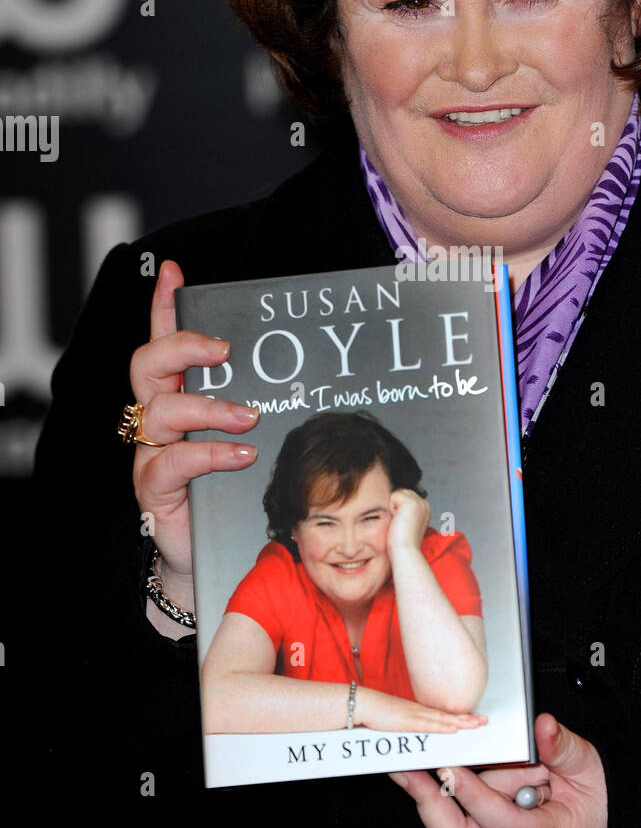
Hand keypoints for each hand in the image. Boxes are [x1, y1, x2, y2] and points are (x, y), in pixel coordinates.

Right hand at [131, 259, 259, 603]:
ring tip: (249, 416)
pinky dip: (211, 454)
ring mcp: (151, 453)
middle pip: (147, 364)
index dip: (164, 306)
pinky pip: (172, 461)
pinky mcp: (154, 489)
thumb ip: (257, 403)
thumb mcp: (243, 439)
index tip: (174, 272)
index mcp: (178, 396)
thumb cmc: (228, 490)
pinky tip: (243, 454)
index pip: (164, 341)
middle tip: (225, 350)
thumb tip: (305, 372)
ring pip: (161, 410)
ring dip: (209, 407)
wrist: (206, 555)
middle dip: (183, 346)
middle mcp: (156, 419)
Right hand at [354, 686, 487, 733]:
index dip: (458, 716)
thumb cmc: (373, 713)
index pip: (441, 714)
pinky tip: (453, 729)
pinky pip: (428, 725)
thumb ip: (402, 726)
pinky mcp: (407, 722)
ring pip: (442, 720)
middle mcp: (418, 711)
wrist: (360, 703)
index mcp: (415, 711)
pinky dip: (443, 727)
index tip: (472, 718)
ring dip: (461, 722)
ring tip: (477, 724)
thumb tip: (408, 732)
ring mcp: (413, 715)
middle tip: (484, 720)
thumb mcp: (392, 721)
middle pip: (447, 715)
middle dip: (467, 718)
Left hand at [385, 488, 430, 555]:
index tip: (402, 524)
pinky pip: (394, 495)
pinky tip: (398, 520)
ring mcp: (420, 502)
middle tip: (399, 523)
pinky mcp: (412, 502)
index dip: (398, 507)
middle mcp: (424, 504)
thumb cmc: (401, 542)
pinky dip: (391, 508)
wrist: (405, 551)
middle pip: (401, 492)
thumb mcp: (405, 523)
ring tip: (399, 522)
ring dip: (393, 507)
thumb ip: (404, 511)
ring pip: (397, 493)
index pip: (405, 495)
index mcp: (424, 509)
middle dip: (396, 506)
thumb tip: (394, 504)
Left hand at [387, 712, 606, 827]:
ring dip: (438, 796)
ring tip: (417, 761)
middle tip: (407, 772)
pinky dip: (451, 795)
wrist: (615, 826)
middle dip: (430, 807)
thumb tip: (542, 726)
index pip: (504, 824)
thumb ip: (564, 748)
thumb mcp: (591, 766)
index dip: (475, 796)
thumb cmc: (605, 801)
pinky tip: (437, 771)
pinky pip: (466, 820)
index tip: (452, 769)